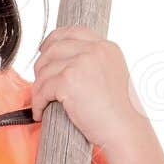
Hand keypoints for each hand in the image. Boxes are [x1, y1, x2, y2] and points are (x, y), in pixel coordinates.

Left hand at [30, 26, 148, 154]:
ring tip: (42, 101)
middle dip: (42, 65)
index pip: (73, 32)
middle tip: (40, 82)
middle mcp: (95, 50)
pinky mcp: (68, 80)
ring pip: (45, 69)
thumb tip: (64, 62)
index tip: (44, 50)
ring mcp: (81, 63)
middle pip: (54, 47)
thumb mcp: (112, 76)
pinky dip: (38, 102)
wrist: (125, 131)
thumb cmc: (120, 113)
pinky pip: (42, 88)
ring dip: (39, 87)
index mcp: (107, 47)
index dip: (54, 40)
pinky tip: (41, 112)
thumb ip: (93, 63)